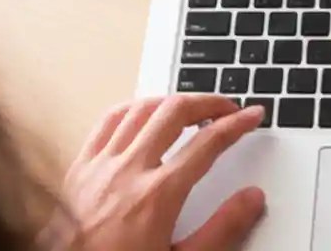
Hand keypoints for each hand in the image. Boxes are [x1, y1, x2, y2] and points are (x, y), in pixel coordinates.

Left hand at [62, 95, 265, 250]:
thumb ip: (222, 230)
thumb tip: (252, 198)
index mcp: (158, 195)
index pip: (209, 143)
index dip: (237, 123)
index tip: (252, 116)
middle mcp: (129, 171)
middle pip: (175, 112)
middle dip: (208, 101)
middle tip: (226, 107)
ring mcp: (100, 166)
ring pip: (141, 108)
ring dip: (172, 101)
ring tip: (190, 108)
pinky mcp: (78, 168)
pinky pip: (107, 121)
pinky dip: (132, 108)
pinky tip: (143, 113)